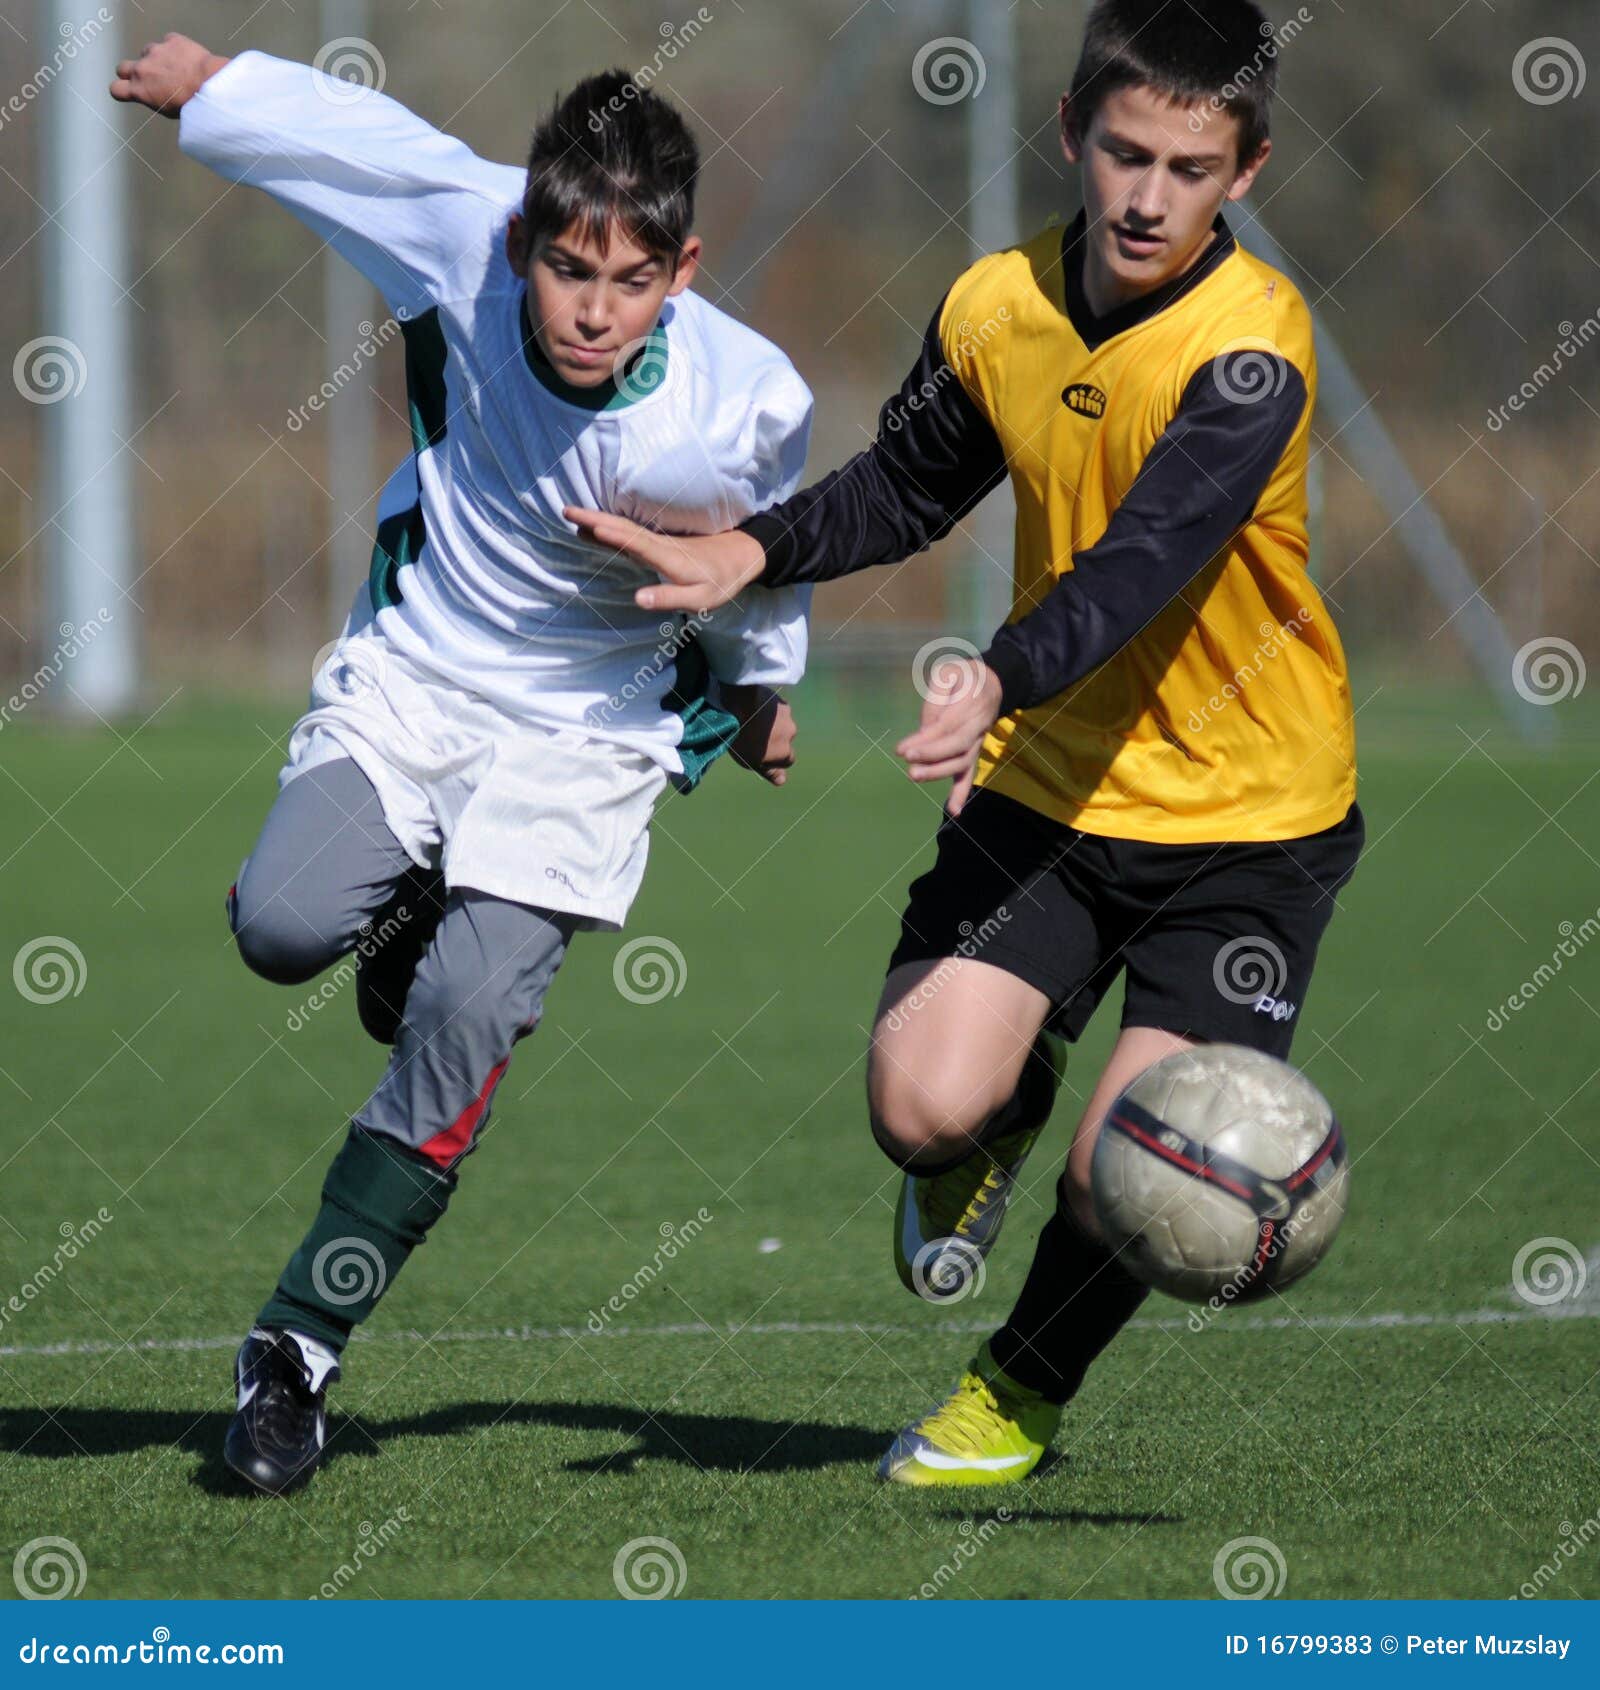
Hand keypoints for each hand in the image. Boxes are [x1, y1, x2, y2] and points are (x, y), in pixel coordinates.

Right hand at [110, 33, 228, 116]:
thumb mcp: (168, 111)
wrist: (211, 86)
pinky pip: (169, 42)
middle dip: (132, 71)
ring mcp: (155, 51)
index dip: (122, 89)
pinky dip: (175, 49)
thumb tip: (154, 94)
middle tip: (150, 78)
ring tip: (176, 69)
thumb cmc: (193, 104)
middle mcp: (142, 68)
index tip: (128, 90)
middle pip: (123, 67)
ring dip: (157, 59)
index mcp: (139, 89)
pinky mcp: (171, 41)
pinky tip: (187, 58)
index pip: (116, 89)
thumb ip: (153, 98)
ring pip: (148, 52)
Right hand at [564, 507, 764, 613]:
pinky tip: (596, 526)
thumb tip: (638, 598)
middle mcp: (660, 545)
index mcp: (670, 558)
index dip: (618, 537)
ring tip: (572, 515)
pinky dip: (610, 527)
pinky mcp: (657, 543)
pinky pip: (628, 532)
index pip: (640, 544)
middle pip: (624, 529)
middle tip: (566, 511)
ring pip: (624, 528)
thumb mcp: (700, 599)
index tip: (594, 527)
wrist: (738, 557)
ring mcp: (657, 541)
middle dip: (595, 519)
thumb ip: (670, 598)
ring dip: (598, 519)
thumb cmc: (719, 582)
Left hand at [721, 685, 796, 787]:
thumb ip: (769, 772)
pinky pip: (774, 707)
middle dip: (774, 737)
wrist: (741, 702)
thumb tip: (782, 781)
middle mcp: (791, 733)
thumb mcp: (751, 761)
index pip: (787, 760)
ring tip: (751, 719)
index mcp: (785, 751)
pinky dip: (766, 708)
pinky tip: (752, 707)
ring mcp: (786, 714)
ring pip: (780, 721)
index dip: (775, 758)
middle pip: (784, 739)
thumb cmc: (743, 737)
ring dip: (770, 722)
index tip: (760, 753)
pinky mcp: (778, 699)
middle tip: (753, 734)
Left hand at [896, 657, 1002, 816]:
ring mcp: (977, 741)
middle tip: (907, 762)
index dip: (925, 739)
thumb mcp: (948, 673)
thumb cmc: (963, 676)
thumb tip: (926, 728)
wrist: (991, 682)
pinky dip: (962, 792)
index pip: (947, 726)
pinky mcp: (973, 751)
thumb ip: (937, 697)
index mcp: (972, 702)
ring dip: (939, 773)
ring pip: (963, 762)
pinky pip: (970, 773)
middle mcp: (978, 725)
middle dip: (931, 756)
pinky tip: (954, 811)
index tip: (901, 749)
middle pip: (957, 745)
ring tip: (914, 776)